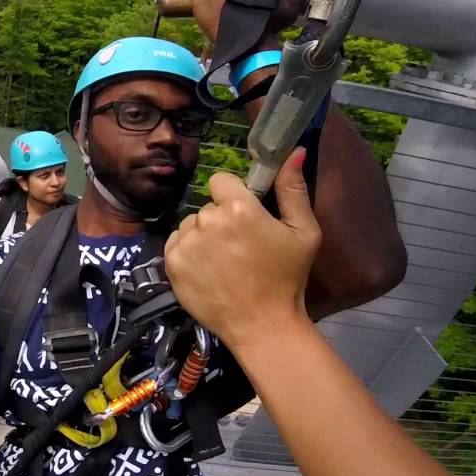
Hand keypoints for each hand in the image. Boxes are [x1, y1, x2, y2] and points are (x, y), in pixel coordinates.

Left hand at [166, 148, 319, 348]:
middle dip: (220, 219)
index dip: (232, 196)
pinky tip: (207, 270)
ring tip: (222, 261)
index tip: (244, 216)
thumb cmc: (287, 278)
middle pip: (207, 206)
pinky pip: (175, 244)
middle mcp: (207, 220)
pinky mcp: (172, 264)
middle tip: (239, 246)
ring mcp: (186, 242)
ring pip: (190, 225)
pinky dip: (187, 252)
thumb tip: (293, 151)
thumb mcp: (303, 232)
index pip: (221, 180)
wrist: (262, 325)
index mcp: (238, 207)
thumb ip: (294, 188)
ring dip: (202, 236)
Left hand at [185, 0, 306, 45]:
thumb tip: (297, 2)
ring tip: (215, 19)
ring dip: (211, 3)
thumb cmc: (266, 29)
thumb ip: (283, 0)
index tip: (237, 9)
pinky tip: (200, 15)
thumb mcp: (281, 10)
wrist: (249, 44)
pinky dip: (193, 4)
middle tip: (227, 16)